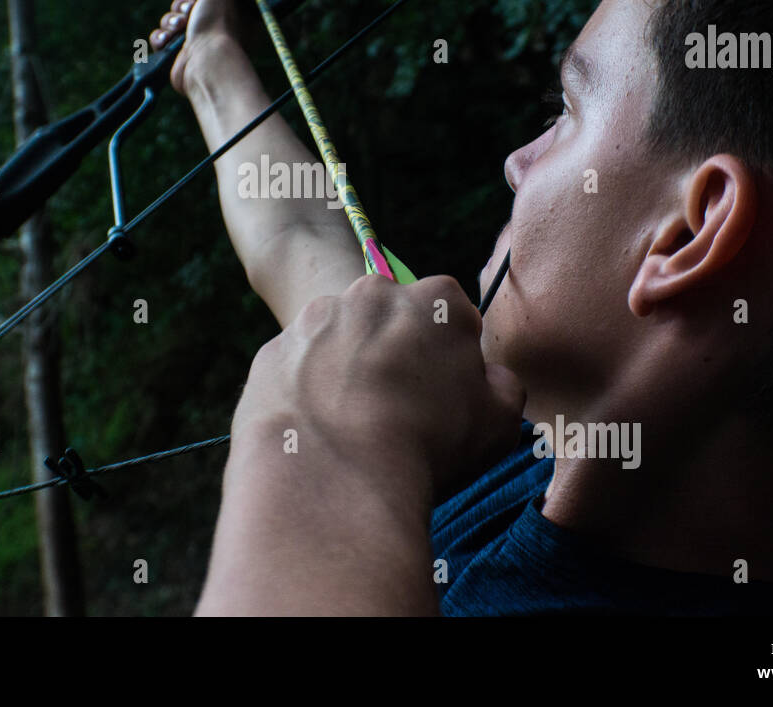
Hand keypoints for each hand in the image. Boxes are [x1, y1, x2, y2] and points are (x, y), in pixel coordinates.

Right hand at [148, 0, 246, 96]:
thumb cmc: (217, 25)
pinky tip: (167, 40)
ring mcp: (194, 46)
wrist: (206, 61)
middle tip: (189, 13)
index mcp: (229, 16)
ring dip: (170, 20)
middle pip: (185, 7)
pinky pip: (160, 39)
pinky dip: (160, 37)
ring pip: (170, 21)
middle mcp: (212, 31)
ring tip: (179, 28)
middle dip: (182, 6)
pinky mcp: (177, 58)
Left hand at [235, 273, 524, 498]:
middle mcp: (371, 294)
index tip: (446, 391)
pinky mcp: (271, 353)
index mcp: (435, 300)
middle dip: (395, 354)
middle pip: (389, 320)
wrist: (332, 478)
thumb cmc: (428, 446)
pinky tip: (315, 432)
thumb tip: (488, 379)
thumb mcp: (499, 421)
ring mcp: (313, 320)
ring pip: (337, 341)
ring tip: (351, 427)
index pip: (452, 312)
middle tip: (398, 410)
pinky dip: (304, 392)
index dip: (453, 353)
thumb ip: (501, 386)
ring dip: (345, 371)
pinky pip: (295, 369)